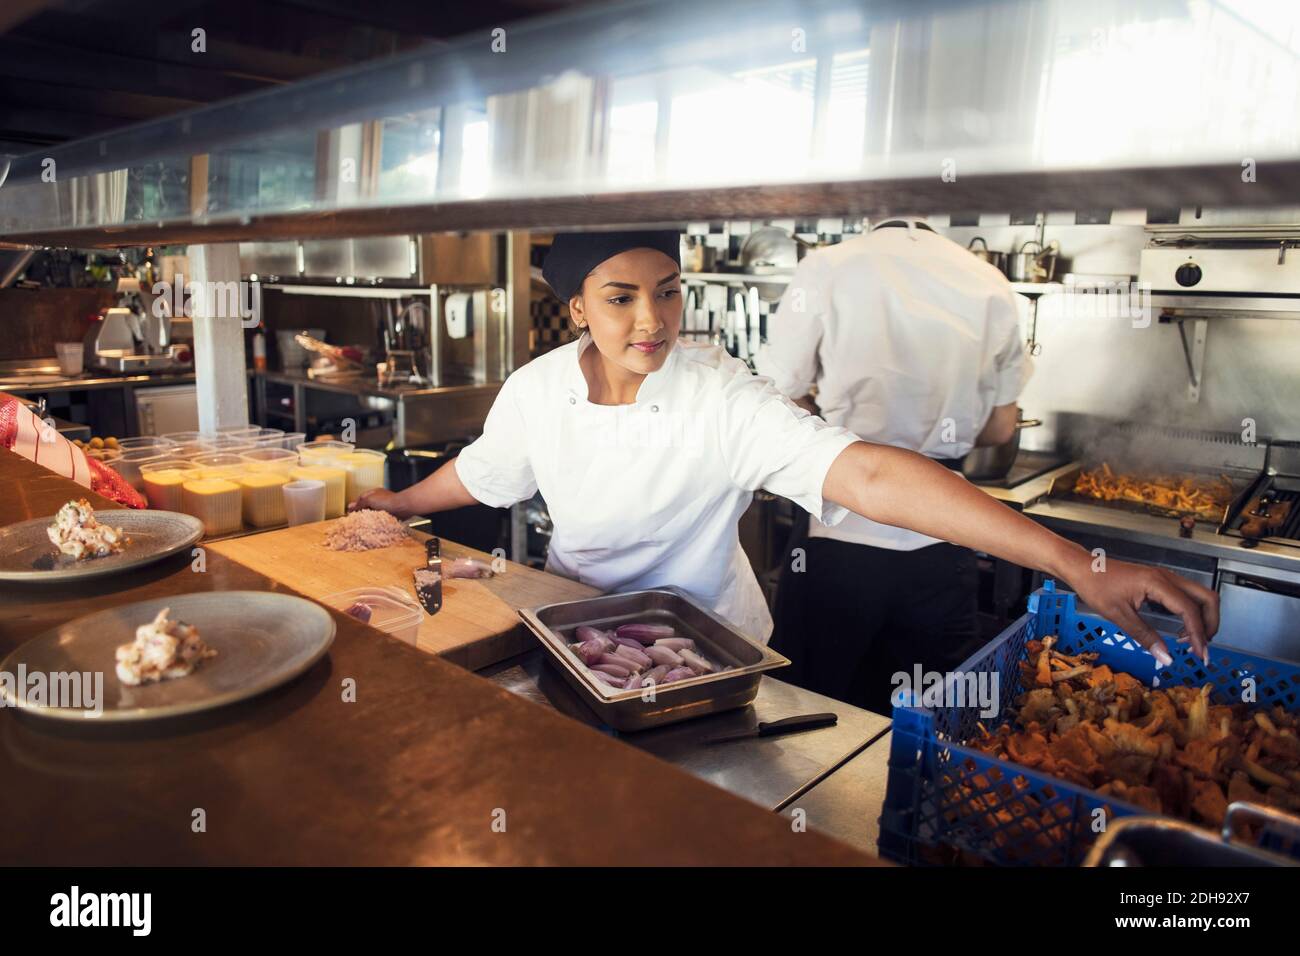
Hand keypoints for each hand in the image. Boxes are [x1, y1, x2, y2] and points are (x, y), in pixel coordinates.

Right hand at [349, 488, 410, 517]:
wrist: (402, 507)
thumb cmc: (388, 501)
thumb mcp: (369, 500)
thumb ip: (360, 503)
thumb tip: (351, 506)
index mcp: (374, 493)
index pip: (361, 498)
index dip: (355, 505)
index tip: (350, 512)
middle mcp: (379, 499)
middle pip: (367, 505)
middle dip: (361, 512)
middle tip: (355, 518)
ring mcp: (385, 506)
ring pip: (373, 512)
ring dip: (368, 517)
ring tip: (363, 523)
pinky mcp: (390, 514)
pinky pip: (380, 518)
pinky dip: (376, 521)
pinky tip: (373, 524)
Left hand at [1063, 556, 1219, 665]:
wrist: (1083, 568)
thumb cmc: (1096, 586)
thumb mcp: (1118, 615)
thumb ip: (1144, 636)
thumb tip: (1166, 658)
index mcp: (1158, 583)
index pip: (1190, 610)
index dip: (1199, 634)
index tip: (1200, 655)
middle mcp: (1167, 578)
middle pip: (1207, 598)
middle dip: (1211, 624)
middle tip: (1201, 648)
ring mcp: (1166, 578)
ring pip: (1200, 597)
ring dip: (1202, 620)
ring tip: (1190, 643)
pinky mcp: (1161, 582)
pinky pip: (1187, 597)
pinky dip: (1192, 614)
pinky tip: (1181, 631)